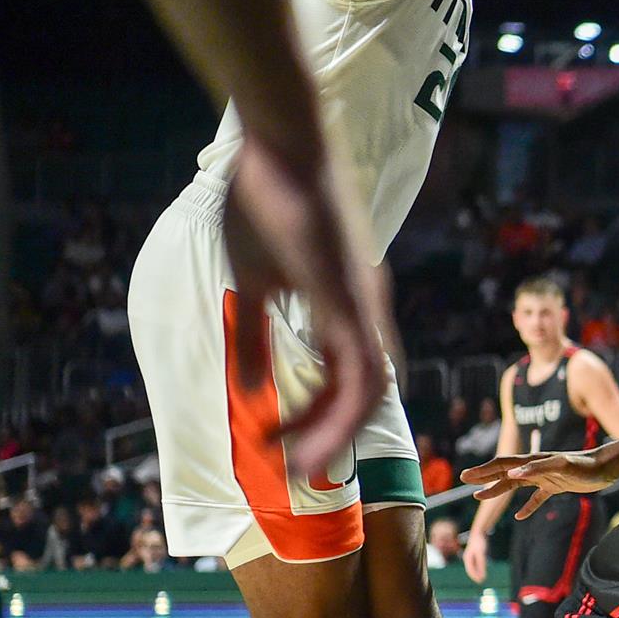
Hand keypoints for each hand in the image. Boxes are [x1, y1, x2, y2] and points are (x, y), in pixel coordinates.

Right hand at [223, 140, 391, 477]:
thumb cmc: (263, 199)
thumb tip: (249, 387)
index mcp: (345, 305)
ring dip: (338, 434)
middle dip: (335, 439)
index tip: (280, 444)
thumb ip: (257, 334)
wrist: (280, 142)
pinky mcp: (349, 295)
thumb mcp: (255, 279)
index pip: (347, 377)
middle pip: (365, 393)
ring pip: (368, 389)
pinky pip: (360, 365)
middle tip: (302, 475)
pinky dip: (340, 407)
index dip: (321, 417)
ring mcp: (363, 302)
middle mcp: (365, 309)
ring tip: (305, 469)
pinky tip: (311, 432)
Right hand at [461, 450, 615, 519]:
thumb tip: (512, 473)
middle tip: (465, 480)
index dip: (484, 470)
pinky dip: (527, 507)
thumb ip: (538, 468)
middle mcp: (536, 468)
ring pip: (516, 484)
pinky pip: (537, 498)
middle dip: (484, 476)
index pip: (503, 465)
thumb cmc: (586, 465)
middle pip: (504, 472)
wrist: (607, 467)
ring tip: (481, 497)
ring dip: (498, 489)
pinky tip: (520, 517)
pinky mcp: (557, 486)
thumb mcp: (562, 465)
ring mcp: (545, 477)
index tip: (466, 476)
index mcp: (534, 461)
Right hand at [462, 530, 489, 583]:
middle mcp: (467, 558)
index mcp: (467, 558)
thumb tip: (482, 573)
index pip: (470, 570)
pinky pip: (476, 563)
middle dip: (476, 575)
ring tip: (482, 577)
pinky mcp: (474, 554)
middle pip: (471, 569)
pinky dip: (479, 567)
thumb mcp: (481, 553)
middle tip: (482, 581)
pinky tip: (483, 569)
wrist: (479, 532)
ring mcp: (470, 556)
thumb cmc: (479, 542)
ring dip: (478, 572)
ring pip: (473, 567)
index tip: (480, 581)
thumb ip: (481, 563)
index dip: (474, 576)